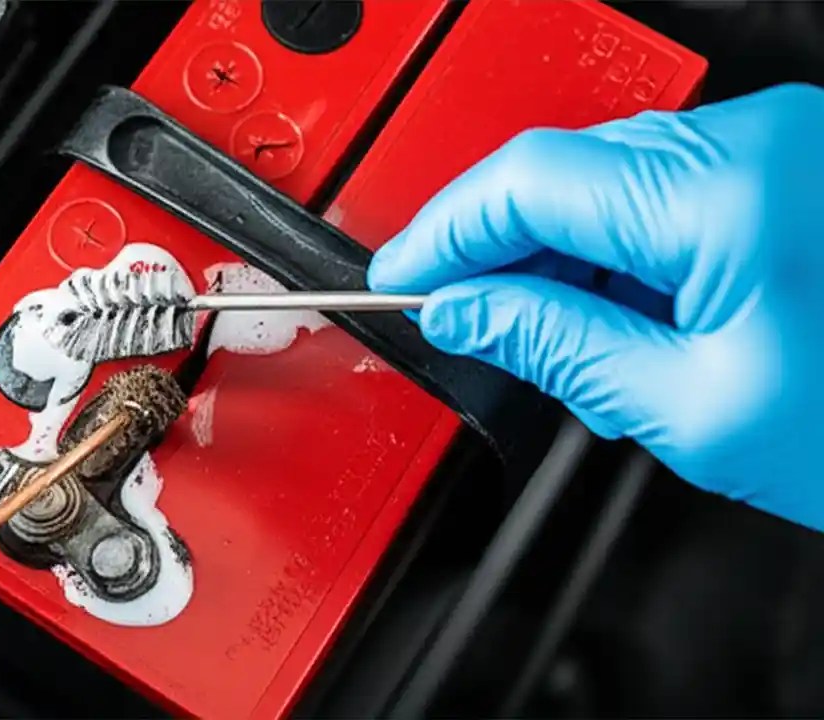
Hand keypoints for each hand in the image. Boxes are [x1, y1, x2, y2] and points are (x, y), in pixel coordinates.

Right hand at [368, 83, 823, 531]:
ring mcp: (779, 144)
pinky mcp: (790, 165)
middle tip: (457, 320)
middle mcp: (756, 141)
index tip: (400, 280)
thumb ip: (556, 345)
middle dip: (493, 247)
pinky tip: (615, 319)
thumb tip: (464, 312)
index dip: (442, 233)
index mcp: (725, 193)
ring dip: (556, 255)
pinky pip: (663, 190)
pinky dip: (617, 251)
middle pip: (560, 171)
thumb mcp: (693, 408)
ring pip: (605, 180)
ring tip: (554, 345)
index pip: (526, 184)